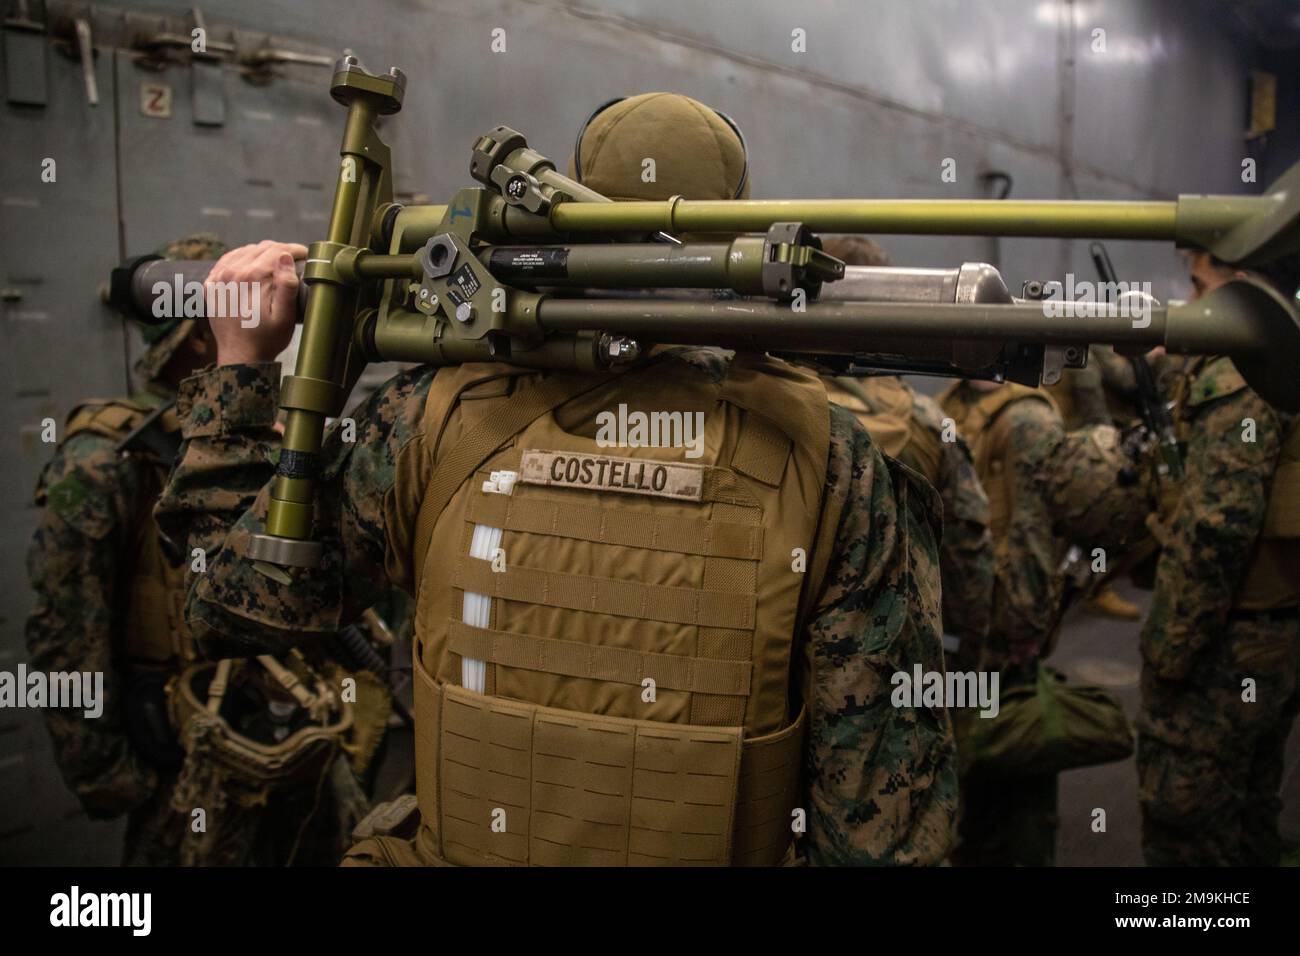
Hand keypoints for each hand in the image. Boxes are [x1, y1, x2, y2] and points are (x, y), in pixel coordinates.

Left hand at [204, 240, 307, 365]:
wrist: (240, 357)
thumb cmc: (267, 340)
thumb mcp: (285, 317)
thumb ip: (287, 285)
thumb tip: (285, 257)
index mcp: (251, 277)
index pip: (275, 250)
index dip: (294, 249)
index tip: (306, 254)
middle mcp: (232, 272)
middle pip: (259, 248)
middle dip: (280, 250)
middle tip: (294, 259)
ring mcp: (218, 278)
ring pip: (243, 252)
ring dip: (261, 253)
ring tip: (276, 262)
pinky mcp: (212, 286)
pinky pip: (225, 262)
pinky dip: (240, 259)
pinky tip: (250, 266)